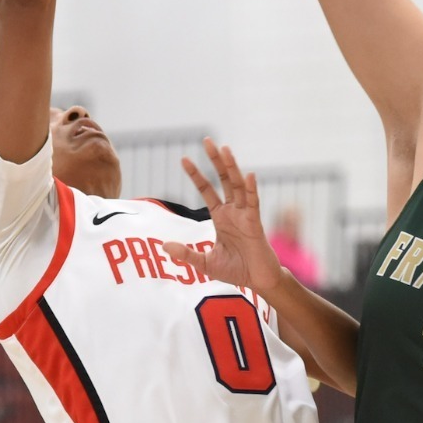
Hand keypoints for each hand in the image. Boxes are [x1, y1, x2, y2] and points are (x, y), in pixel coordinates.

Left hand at [162, 139, 284, 295]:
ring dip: (231, 167)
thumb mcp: (205, 263)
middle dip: (215, 161)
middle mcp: (233, 211)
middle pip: (223, 180)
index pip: (207, 190)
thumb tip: (165, 246)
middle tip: (207, 141)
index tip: (183, 159)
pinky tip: (248, 175)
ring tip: (225, 149)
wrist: (257, 281)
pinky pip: (253, 203)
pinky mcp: (255, 223)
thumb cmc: (236, 270)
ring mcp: (245, 215)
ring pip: (237, 186)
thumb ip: (186, 254)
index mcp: (221, 217)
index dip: (196, 175)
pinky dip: (251, 189)